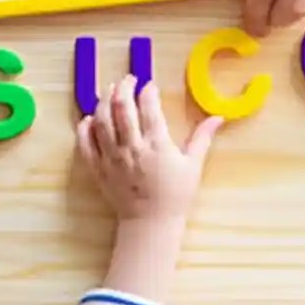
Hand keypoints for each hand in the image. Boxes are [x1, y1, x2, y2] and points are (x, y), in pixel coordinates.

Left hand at [76, 76, 222, 222]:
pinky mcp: (98, 169)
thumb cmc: (175, 195)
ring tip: (109, 91)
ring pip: (101, 121)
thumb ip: (203, 138)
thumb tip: (219, 117)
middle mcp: (132, 148)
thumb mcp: (193, 165)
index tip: (150, 85)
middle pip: (121, 108)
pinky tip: (90, 118)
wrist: (151, 224)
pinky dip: (85, 128)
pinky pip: (86, 144)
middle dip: (123, 88)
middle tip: (127, 80)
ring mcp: (112, 158)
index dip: (148, 91)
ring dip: (103, 102)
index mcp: (157, 145)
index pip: (149, 108)